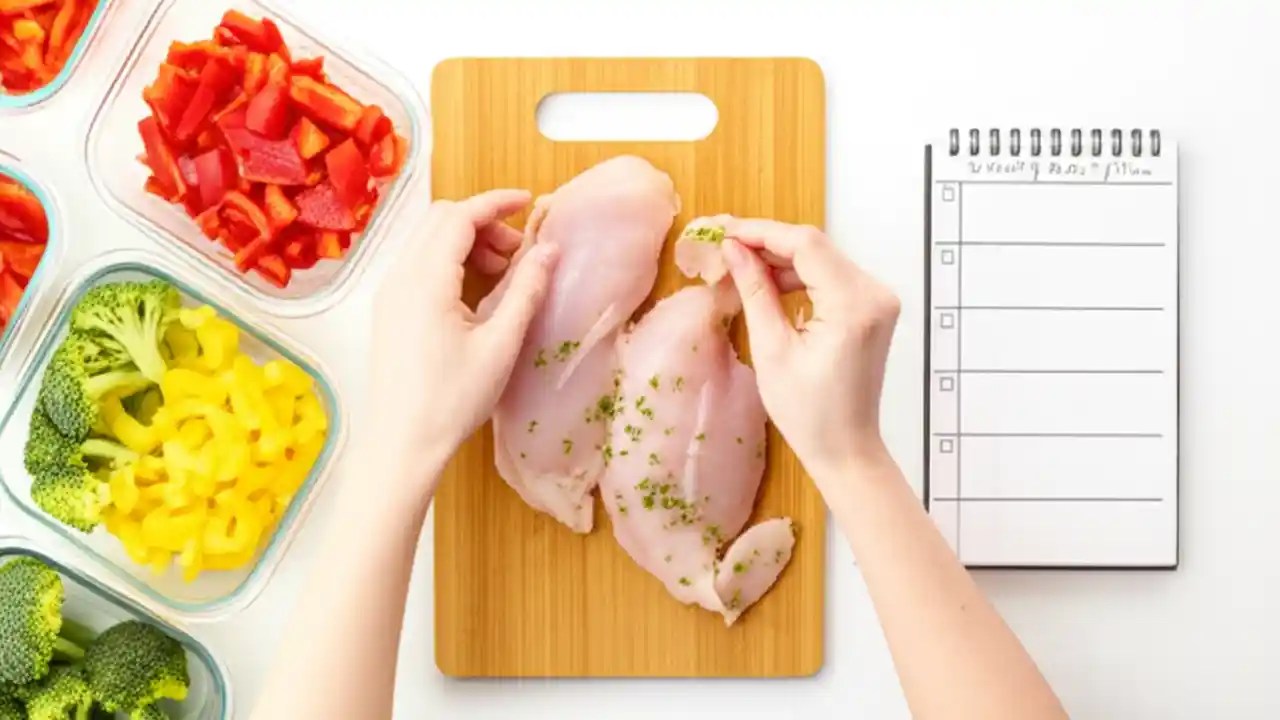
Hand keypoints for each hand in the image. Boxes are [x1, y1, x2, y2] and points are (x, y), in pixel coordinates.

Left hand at [367, 189, 558, 486]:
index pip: (459, 216)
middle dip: (483, 222)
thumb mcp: (500, 345)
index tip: (530, 203)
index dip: (497, 202)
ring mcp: (389, 292)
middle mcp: (399, 276)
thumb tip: (548, 250)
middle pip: (440, 220)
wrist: (401, 444)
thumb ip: (525, 291)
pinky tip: (476, 292)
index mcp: (425, 280)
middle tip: (520, 251)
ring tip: (504, 273)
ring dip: (467, 242)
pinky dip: (450, 261)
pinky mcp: (389, 310)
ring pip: (428, 240)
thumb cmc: (452, 400)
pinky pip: (419, 264)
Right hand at [720, 219, 899, 482]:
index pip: (806, 245)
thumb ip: (755, 291)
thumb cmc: (808, 412)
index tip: (725, 231)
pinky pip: (833, 276)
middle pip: (817, 247)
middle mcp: (875, 294)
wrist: (846, 448)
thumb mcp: (771, 349)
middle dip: (770, 243)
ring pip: (823, 258)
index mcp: (853, 306)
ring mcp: (878, 299)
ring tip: (742, 268)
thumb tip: (733, 250)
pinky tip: (770, 284)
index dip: (762, 232)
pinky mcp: (873, 307)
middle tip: (726, 247)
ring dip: (783, 259)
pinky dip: (801, 276)